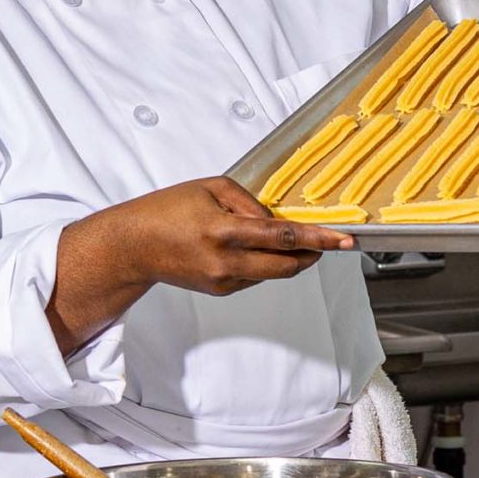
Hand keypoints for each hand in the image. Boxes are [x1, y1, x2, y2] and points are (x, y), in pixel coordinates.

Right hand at [48, 177, 354, 352]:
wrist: (134, 246)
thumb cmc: (167, 210)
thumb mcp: (211, 188)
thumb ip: (249, 202)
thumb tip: (277, 220)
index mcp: (224, 231)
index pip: (284, 236)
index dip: (319, 239)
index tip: (344, 240)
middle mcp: (226, 262)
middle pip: (287, 265)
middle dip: (311, 255)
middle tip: (326, 243)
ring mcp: (223, 281)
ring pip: (272, 273)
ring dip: (285, 257)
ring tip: (275, 237)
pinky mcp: (220, 290)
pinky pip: (254, 277)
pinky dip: (262, 262)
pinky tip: (247, 248)